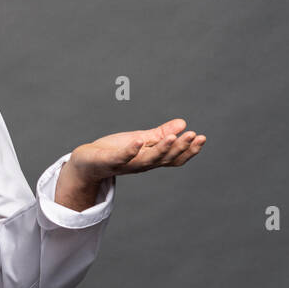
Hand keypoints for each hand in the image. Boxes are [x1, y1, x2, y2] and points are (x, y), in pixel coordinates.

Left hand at [70, 118, 205, 181]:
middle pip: (165, 158)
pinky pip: (121, 157)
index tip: (201, 137)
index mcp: (151, 159)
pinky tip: (138, 141)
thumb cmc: (114, 151)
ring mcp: (126, 164)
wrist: (86, 162)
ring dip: (161, 149)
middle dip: (181, 148)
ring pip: (148, 159)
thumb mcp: (141, 140)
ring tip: (174, 137)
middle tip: (195, 135)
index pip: (174, 157)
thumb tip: (182, 123)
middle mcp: (142, 164)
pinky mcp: (109, 161)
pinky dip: (130, 151)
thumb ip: (160, 134)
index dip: (189, 150)